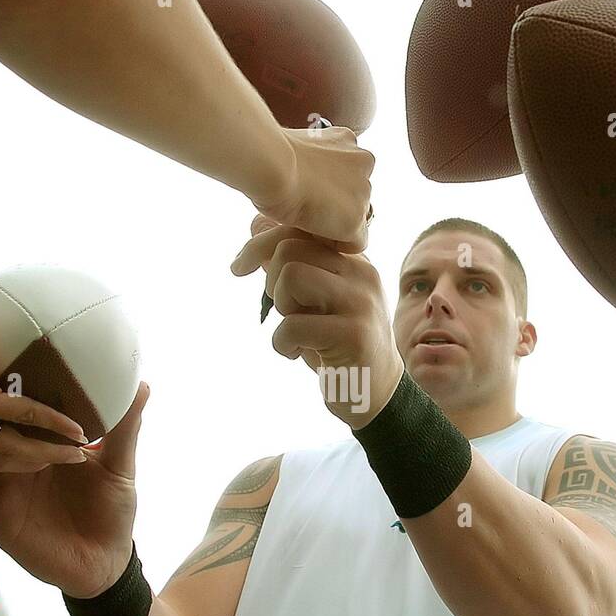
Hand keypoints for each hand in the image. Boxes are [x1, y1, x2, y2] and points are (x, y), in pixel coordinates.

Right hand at [0, 383, 149, 598]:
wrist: (104, 563)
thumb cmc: (112, 511)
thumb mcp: (119, 467)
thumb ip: (124, 428)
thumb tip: (142, 384)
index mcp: (43, 442)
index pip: (18, 409)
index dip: (8, 387)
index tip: (0, 360)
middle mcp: (17, 459)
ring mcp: (1, 485)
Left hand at [237, 221, 402, 428]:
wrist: (374, 393)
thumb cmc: (336, 344)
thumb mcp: (314, 298)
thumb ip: (291, 262)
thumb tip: (256, 222)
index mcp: (353, 259)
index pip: (299, 226)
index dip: (260, 242)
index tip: (240, 266)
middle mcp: (362, 273)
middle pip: (290, 247)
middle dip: (271, 281)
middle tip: (284, 311)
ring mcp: (361, 302)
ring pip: (292, 277)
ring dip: (280, 308)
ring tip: (295, 329)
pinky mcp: (354, 335)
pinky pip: (292, 325)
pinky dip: (282, 344)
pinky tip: (296, 354)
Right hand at [248, 126, 374, 254]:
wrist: (271, 165)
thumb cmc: (269, 157)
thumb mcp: (296, 148)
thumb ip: (312, 161)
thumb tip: (305, 175)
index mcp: (347, 141)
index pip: (347, 175)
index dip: (326, 189)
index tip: (304, 191)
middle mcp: (364, 162)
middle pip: (354, 197)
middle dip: (334, 206)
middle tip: (303, 206)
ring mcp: (363, 192)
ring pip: (355, 219)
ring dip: (334, 224)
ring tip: (304, 217)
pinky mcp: (355, 220)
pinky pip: (355, 244)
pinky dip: (334, 244)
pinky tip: (311, 231)